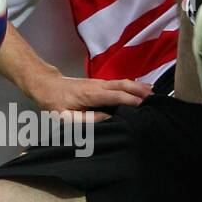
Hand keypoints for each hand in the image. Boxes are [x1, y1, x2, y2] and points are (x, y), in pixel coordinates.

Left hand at [29, 71, 151, 119]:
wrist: (46, 85)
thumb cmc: (55, 103)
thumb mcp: (66, 116)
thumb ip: (87, 118)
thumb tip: (107, 118)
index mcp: (90, 94)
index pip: (115, 95)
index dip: (129, 99)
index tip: (143, 104)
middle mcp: (97, 85)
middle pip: (123, 85)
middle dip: (139, 90)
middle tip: (155, 97)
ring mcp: (99, 82)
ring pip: (122, 82)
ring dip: (138, 86)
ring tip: (154, 93)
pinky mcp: (99, 83)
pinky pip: (119, 83)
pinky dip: (131, 85)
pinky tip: (141, 88)